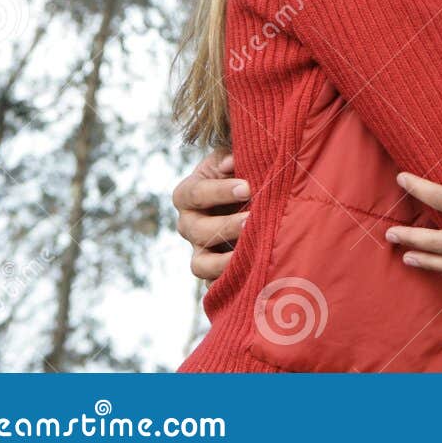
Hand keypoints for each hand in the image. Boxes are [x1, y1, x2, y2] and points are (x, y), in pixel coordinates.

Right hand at [172, 147, 249, 281]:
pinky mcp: (212, 272)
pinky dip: (228, 284)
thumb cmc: (240, 172)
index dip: (219, 191)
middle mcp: (188, 225)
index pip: (194, 194)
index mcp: (188, 194)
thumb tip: (230, 163)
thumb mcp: (233, 159)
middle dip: (226, 226)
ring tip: (252, 250)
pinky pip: (213, 286)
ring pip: (200, 265)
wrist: (249, 199)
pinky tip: (250, 277)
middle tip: (253, 219)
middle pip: (197, 231)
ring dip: (224, 261)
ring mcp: (199, 251)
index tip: (247, 187)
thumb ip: (231, 156)